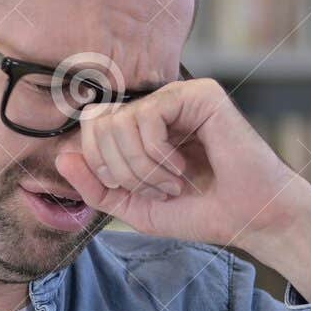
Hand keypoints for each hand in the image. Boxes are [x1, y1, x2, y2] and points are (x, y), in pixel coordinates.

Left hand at [54, 78, 310, 301]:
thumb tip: (61, 156)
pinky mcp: (198, 93)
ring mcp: (178, 96)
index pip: (91, 128)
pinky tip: (183, 169)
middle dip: (120, 168)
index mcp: (141, 126)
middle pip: (99, 122)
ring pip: (120, 121)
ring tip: (172, 182)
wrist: (249, 217)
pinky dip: (157, 154)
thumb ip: (96, 186)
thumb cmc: (200, 211)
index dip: (100, 166)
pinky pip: (147, 115)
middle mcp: (158, 105)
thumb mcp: (135, 206)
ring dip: (140, 166)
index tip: (135, 190)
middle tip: (156, 189)